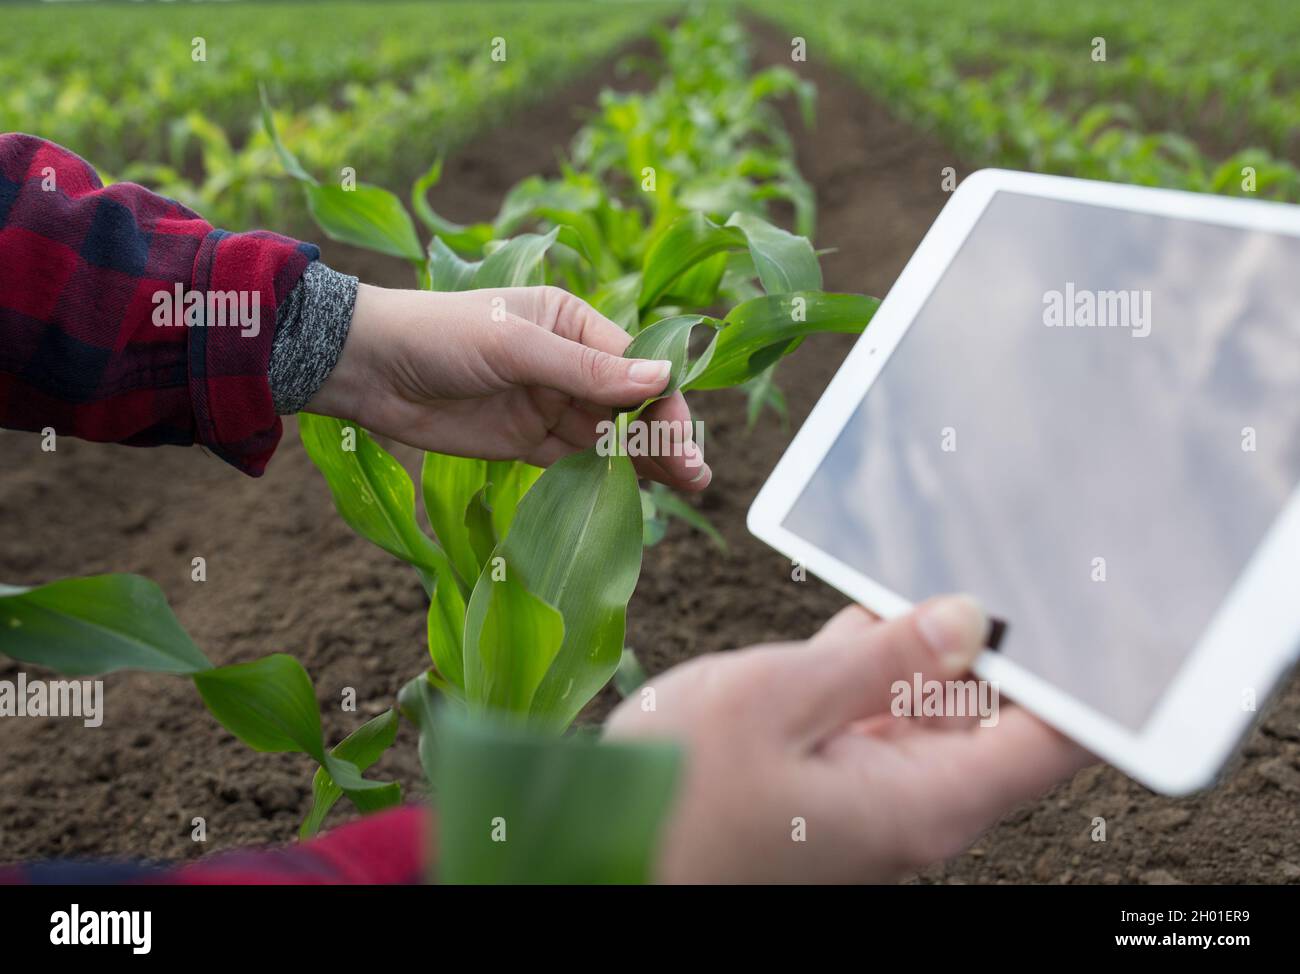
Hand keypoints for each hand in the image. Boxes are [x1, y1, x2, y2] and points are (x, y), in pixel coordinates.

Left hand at [307, 284, 709, 489]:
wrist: (368, 370)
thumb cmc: (439, 335)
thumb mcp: (514, 346)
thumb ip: (585, 370)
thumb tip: (660, 378)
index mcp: (572, 322)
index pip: (633, 364)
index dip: (662, 400)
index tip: (681, 436)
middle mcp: (568, 363)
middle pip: (630, 404)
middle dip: (664, 435)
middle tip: (696, 473)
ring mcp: (549, 404)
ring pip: (610, 436)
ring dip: (645, 460)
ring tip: (686, 485)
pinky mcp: (528, 442)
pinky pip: (578, 461)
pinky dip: (606, 477)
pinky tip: (635, 494)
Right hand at [605, 596, 1092, 882]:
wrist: (599, 849)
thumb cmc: (675, 796)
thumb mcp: (774, 699)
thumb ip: (878, 659)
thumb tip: (966, 619)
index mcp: (921, 801)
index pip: (1050, 742)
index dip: (1083, 674)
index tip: (1087, 601)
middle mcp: (909, 805)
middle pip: (989, 715)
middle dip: (982, 638)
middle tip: (974, 551)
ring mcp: (868, 795)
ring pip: (926, 708)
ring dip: (916, 647)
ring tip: (911, 571)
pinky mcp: (830, 782)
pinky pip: (873, 717)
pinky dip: (868, 667)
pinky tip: (858, 616)